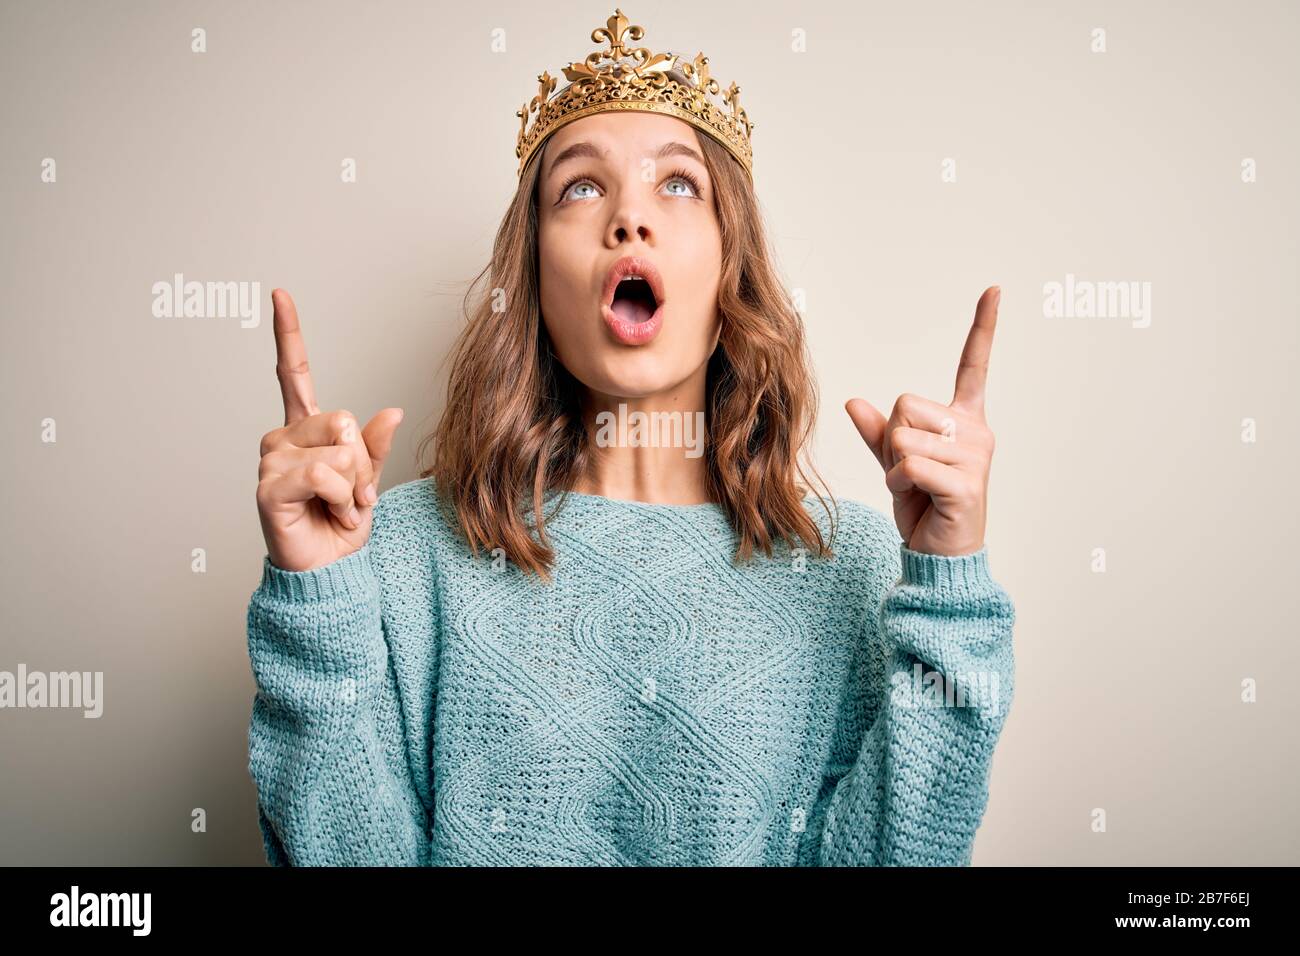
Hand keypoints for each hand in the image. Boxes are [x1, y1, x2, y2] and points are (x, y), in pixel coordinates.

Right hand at [255, 288, 404, 571]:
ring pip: (338, 451)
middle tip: (354, 496)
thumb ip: (376, 446)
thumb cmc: (342, 525)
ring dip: (355, 488)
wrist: (329, 570)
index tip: (280, 294)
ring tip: (341, 509)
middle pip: (343, 421)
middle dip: (363, 464)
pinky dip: (343, 500)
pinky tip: (332, 516)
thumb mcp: (370, 480)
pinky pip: (325, 475)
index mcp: (307, 430)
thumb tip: (392, 411)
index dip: (287, 333)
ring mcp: (272, 461)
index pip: (294, 373)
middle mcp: (283, 439)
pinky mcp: (269, 487)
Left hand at [845, 286, 1000, 556]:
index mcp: (964, 420)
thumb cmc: (924, 507)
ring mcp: (975, 457)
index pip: (974, 366)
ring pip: (904, 436)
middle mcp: (975, 432)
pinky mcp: (965, 484)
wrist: (940, 555)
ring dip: (893, 466)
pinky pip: (909, 465)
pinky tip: (918, 500)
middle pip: (907, 403)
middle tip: (909, 471)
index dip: (983, 328)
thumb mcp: (895, 464)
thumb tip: (853, 402)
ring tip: (916, 489)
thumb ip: (878, 433)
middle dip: (893, 438)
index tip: (994, 289)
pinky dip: (898, 483)